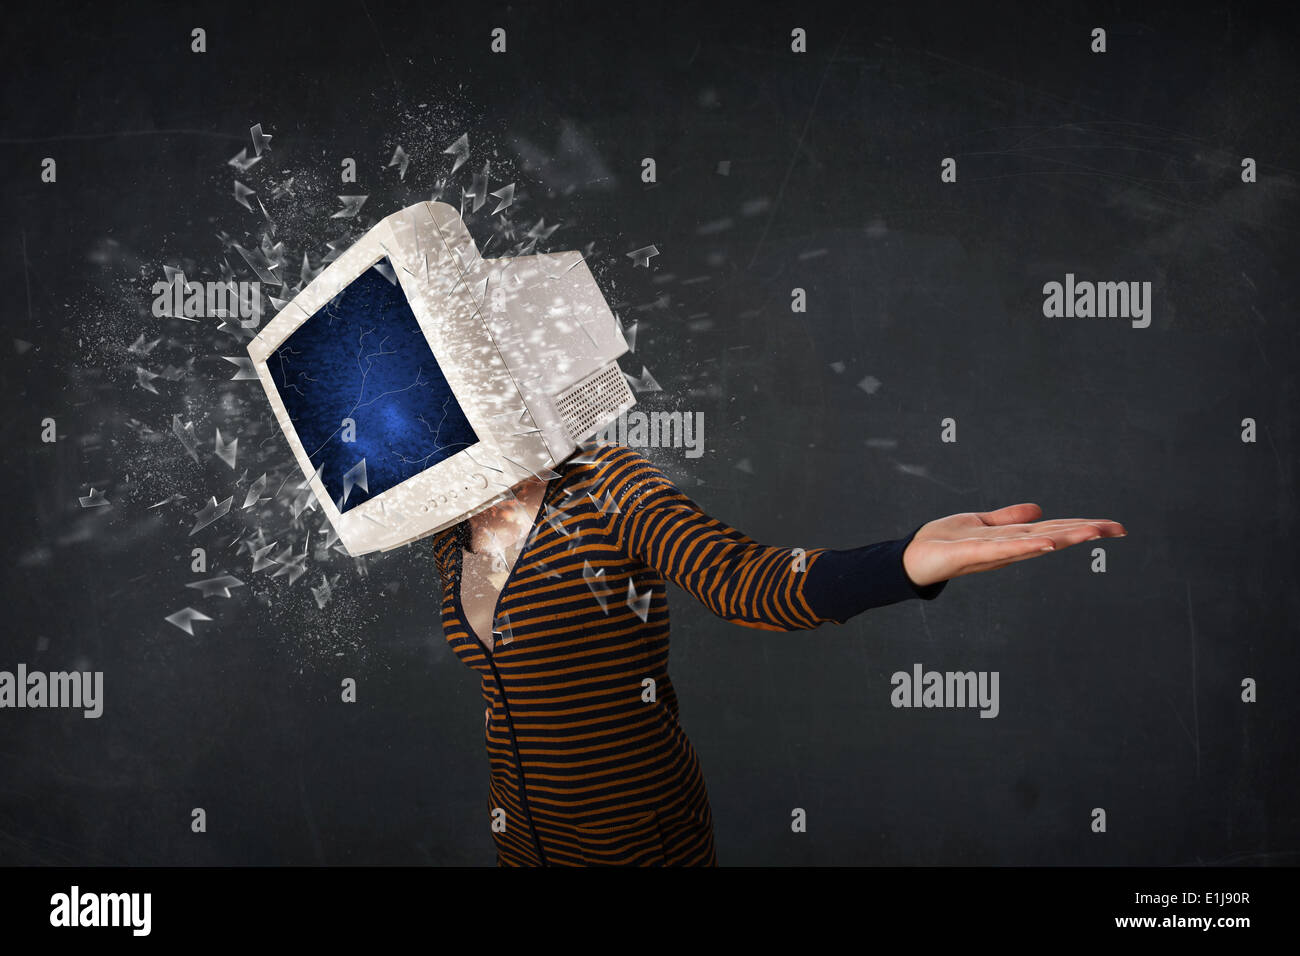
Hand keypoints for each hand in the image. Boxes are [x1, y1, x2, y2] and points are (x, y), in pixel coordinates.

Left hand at [901, 503, 1125, 587]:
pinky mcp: (971, 554)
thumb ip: (1008, 518)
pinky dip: (1023, 546)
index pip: (1053, 530)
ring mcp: (992, 553)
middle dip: (1084, 532)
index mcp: (1013, 539)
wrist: (911, 558)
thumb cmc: (944, 543)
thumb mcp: (981, 523)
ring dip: (1063, 537)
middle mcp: (1008, 548)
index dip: (1082, 527)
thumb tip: (1038, 510)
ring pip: (1033, 543)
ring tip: (1091, 532)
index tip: (1113, 526)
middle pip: (1052, 537)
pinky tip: (1044, 544)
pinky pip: (1001, 549)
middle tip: (1117, 529)